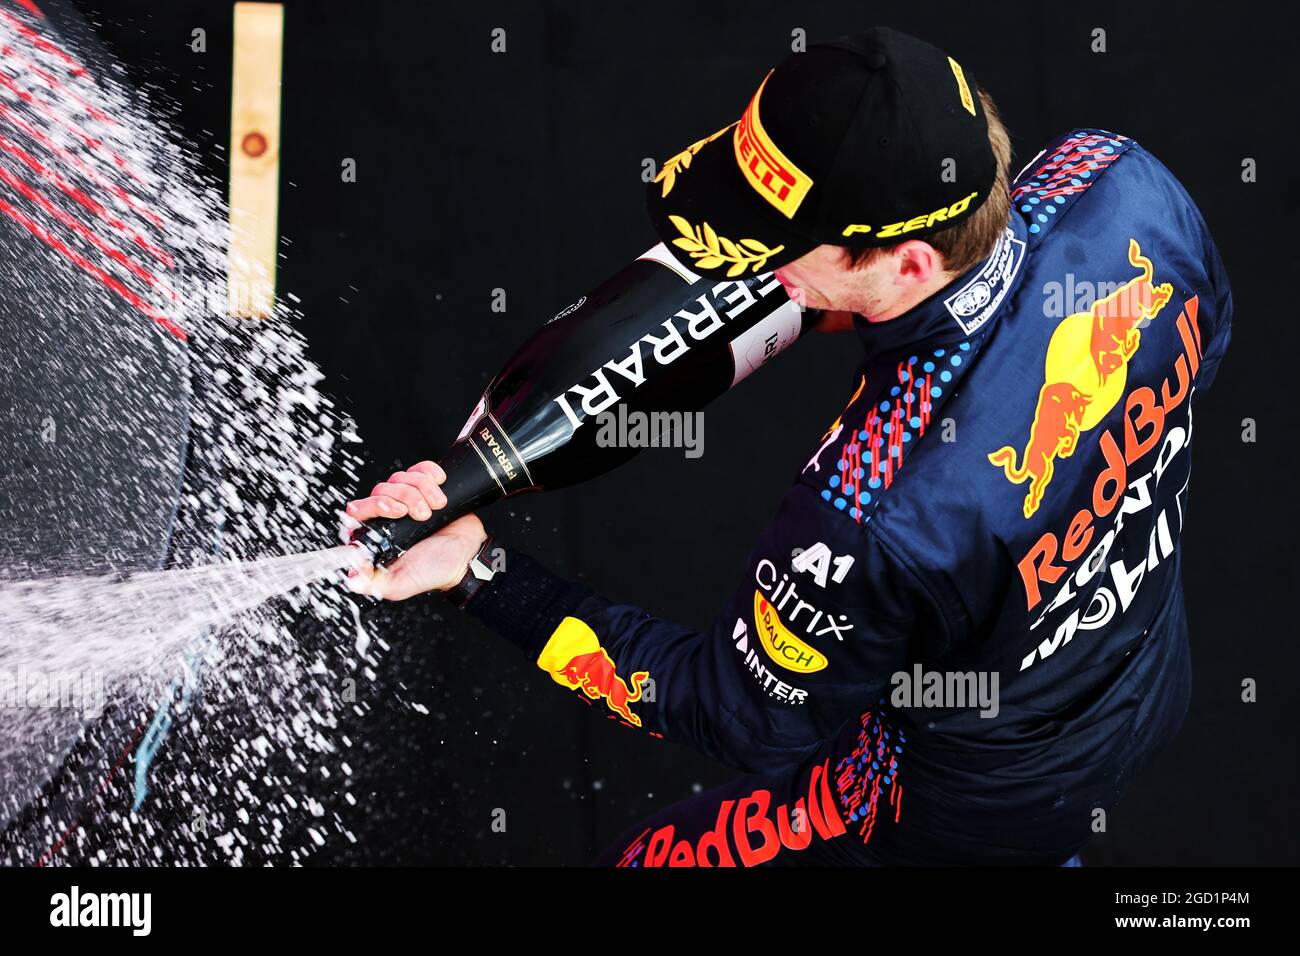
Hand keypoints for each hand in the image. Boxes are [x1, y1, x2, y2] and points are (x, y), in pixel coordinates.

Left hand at [342, 460, 486, 600]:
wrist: (468, 554)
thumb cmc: (437, 570)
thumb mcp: (402, 583)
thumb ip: (374, 584)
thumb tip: (351, 578)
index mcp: (377, 536)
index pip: (358, 510)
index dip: (375, 505)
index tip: (397, 511)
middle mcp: (389, 516)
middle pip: (381, 489)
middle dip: (405, 497)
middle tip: (422, 514)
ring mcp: (407, 499)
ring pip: (401, 477)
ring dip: (422, 488)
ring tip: (437, 507)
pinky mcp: (426, 487)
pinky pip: (420, 468)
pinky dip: (430, 473)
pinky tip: (440, 486)